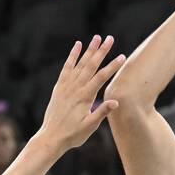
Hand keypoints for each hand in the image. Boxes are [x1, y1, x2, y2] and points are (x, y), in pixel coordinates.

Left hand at [36, 36, 126, 152]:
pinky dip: (72, 56)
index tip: (122, 56)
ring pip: (80, 64)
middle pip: (91, 65)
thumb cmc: (73, 135)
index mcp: (85, 97)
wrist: (51, 137)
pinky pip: (67, 68)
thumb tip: (116, 102)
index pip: (101, 77)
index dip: (112, 66)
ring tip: (97, 37)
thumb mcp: (89, 127)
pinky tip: (78, 45)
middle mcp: (75, 88)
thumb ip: (101, 113)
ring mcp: (66, 86)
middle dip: (101, 51)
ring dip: (89, 50)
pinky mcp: (60, 87)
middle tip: (110, 38)